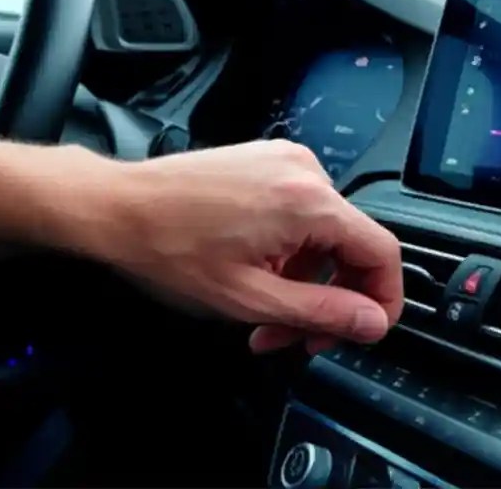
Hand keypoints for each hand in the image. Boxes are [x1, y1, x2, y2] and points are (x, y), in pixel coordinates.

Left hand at [71, 140, 402, 352]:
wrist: (117, 209)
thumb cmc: (168, 247)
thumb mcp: (251, 298)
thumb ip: (322, 312)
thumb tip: (371, 322)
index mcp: (309, 202)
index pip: (383, 254)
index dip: (381, 301)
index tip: (361, 331)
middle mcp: (304, 172)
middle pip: (350, 248)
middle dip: (327, 301)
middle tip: (294, 338)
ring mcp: (283, 163)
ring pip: (323, 237)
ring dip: (303, 282)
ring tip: (260, 313)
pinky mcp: (264, 164)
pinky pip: (299, 215)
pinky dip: (287, 253)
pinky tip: (254, 276)